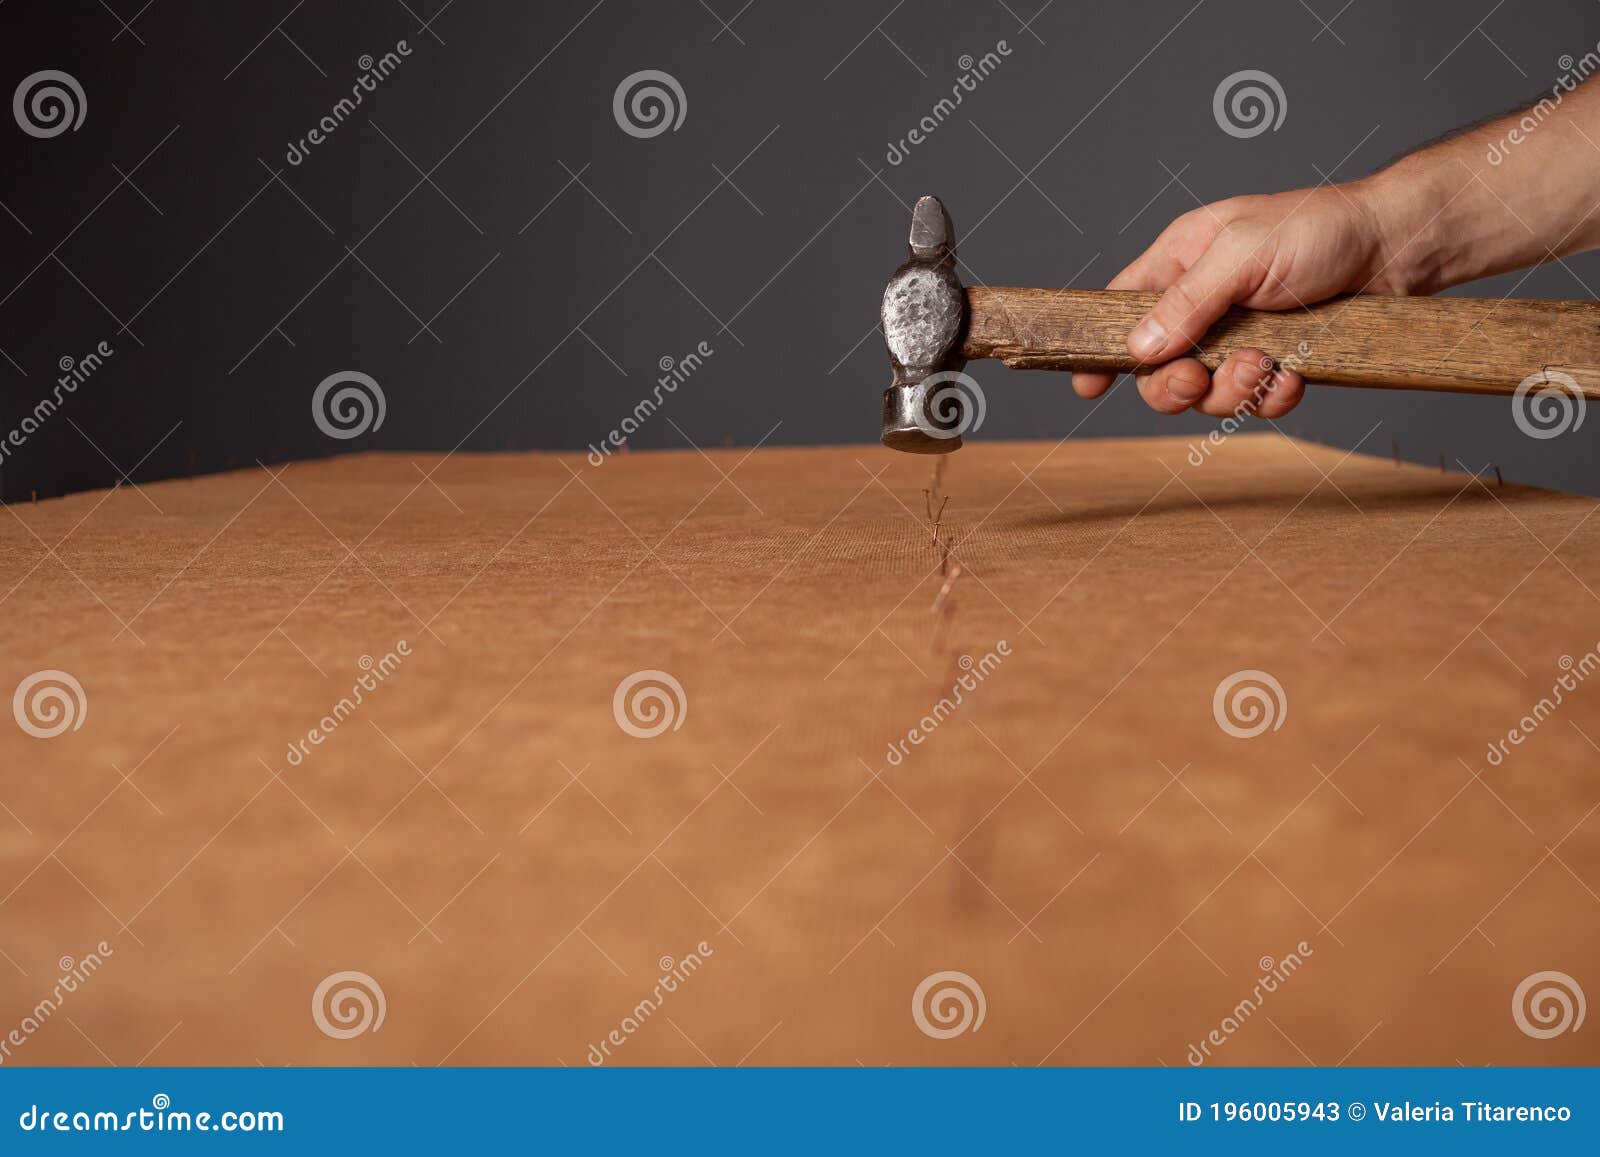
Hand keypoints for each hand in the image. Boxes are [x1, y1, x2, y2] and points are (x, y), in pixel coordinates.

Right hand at [1071, 183, 1398, 418]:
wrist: (1399, 247)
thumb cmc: (1320, 228)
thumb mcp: (1242, 253)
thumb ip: (1187, 301)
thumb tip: (1139, 347)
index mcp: (1181, 262)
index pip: (1121, 309)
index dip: (1103, 349)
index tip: (1089, 385)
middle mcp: (1204, 304)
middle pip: (1158, 369)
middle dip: (1176, 385)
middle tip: (1201, 378)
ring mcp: (1240, 337)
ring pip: (1207, 394)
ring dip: (1232, 390)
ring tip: (1266, 365)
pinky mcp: (1278, 362)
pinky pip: (1256, 402)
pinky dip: (1271, 398)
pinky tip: (1292, 376)